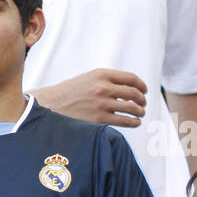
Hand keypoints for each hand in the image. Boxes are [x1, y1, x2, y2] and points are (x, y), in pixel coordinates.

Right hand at [33, 69, 147, 126]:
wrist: (52, 104)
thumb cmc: (71, 92)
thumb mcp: (88, 78)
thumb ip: (107, 80)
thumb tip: (130, 88)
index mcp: (101, 74)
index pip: (131, 78)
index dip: (141, 85)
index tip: (144, 90)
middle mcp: (103, 87)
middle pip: (133, 93)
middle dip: (142, 99)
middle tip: (143, 104)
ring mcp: (101, 104)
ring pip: (131, 108)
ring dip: (140, 111)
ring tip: (140, 113)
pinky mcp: (98, 119)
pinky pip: (124, 121)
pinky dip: (133, 122)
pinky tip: (135, 122)